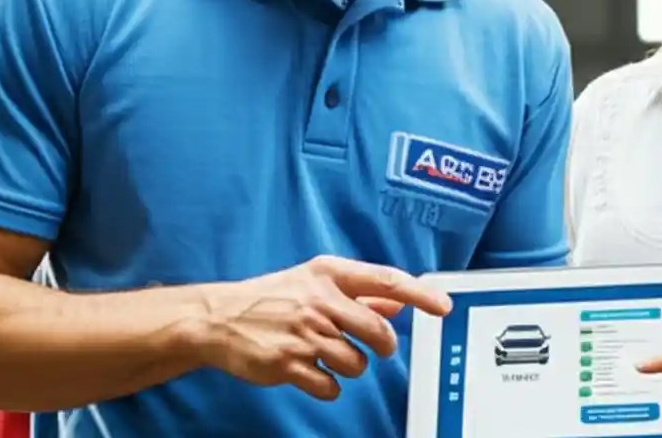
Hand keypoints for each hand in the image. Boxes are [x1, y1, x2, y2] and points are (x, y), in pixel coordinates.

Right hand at [196, 255, 451, 399]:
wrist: (218, 319)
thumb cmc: (273, 298)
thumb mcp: (315, 282)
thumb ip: (359, 292)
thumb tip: (399, 302)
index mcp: (329, 274)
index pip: (386, 280)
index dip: (420, 295)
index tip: (443, 307)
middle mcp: (319, 301)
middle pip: (378, 332)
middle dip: (381, 347)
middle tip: (373, 348)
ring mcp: (304, 333)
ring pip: (357, 364)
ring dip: (350, 366)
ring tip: (327, 355)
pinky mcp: (288, 363)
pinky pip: (331, 387)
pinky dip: (327, 386)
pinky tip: (311, 371)